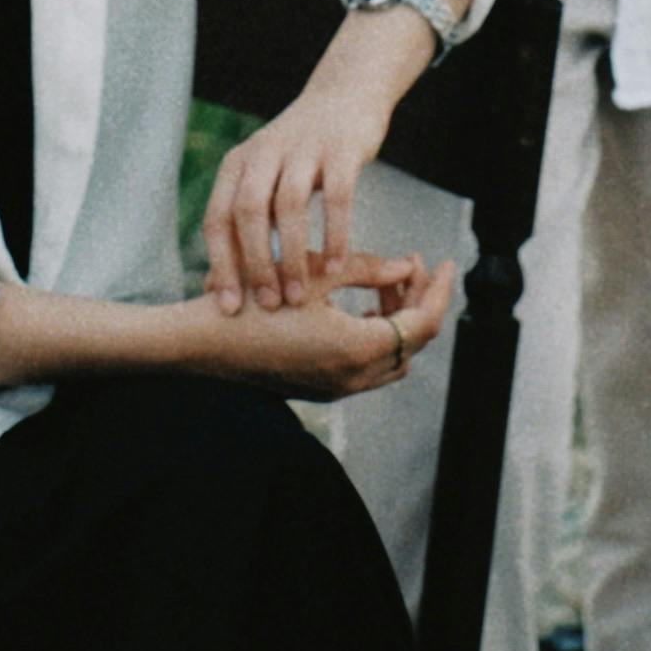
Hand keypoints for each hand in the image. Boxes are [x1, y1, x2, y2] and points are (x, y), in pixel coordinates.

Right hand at [184, 253, 453, 400]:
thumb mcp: (314, 273)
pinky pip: (368, 366)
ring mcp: (336, 389)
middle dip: (420, 302)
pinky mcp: (320, 388)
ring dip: (398, 320)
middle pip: (412, 344)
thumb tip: (406, 265)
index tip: (445, 261)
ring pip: (391, 358)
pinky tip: (360, 305)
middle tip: (413, 264)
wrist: (205, 343)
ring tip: (385, 280)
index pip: (422, 323)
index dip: (438, 290)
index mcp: (357, 350)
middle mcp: (352, 379)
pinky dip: (376, 335)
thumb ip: (367, 270)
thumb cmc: (255, 299)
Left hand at [202, 89, 392, 312]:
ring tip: (300, 298)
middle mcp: (264, 151)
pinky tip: (336, 267)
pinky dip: (334, 235)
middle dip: (255, 264)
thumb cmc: (299, 155)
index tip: (230, 308)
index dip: (220, 264)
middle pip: (247, 212)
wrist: (345, 94)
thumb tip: (211, 288)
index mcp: (238, 163)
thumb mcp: (263, 183)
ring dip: (292, 256)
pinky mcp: (341, 147)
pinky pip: (338, 197)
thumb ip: (240, 229)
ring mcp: (303, 146)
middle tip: (269, 306)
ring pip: (289, 205)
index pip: (217, 218)